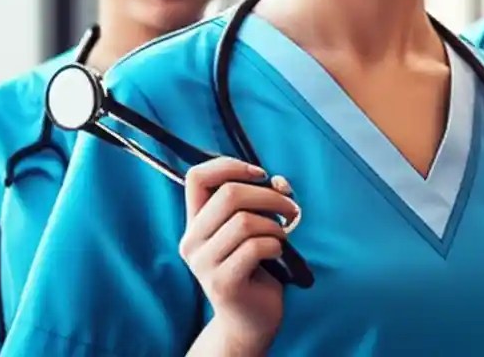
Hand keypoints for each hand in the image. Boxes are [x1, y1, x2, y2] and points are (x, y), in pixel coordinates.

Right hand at [179, 157, 299, 352]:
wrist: (250, 319)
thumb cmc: (256, 267)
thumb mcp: (250, 230)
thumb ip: (255, 203)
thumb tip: (276, 181)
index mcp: (196, 223)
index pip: (197, 177)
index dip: (229, 165)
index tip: (260, 174)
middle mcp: (192, 241)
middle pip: (229, 195)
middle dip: (270, 196)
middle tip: (290, 208)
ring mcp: (204, 264)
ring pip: (246, 221)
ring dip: (276, 226)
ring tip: (281, 238)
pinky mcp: (222, 282)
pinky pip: (256, 247)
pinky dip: (276, 245)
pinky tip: (276, 255)